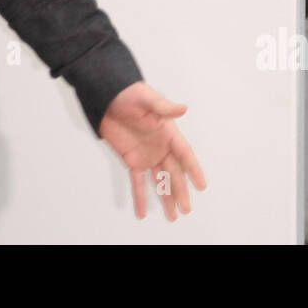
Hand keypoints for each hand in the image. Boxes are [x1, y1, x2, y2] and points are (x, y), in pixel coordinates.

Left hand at [99, 82, 205, 220]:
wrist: (105, 96)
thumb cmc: (128, 93)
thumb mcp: (146, 98)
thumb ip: (164, 107)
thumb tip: (183, 108)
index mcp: (167, 132)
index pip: (184, 154)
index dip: (193, 169)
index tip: (202, 184)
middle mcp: (160, 146)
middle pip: (174, 173)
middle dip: (180, 191)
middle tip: (186, 209)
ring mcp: (147, 154)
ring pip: (160, 180)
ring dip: (166, 197)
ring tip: (173, 214)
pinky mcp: (132, 159)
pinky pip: (138, 181)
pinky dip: (140, 196)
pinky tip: (142, 210)